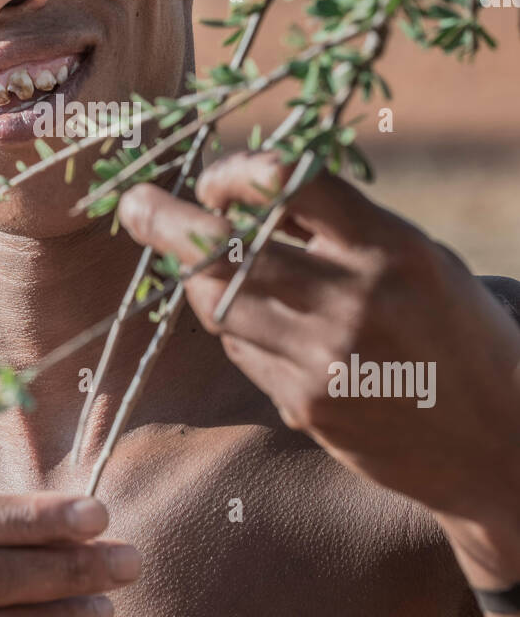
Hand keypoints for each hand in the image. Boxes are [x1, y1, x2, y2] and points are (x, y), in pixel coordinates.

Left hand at [118, 151, 519, 529]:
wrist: (499, 444)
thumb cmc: (459, 330)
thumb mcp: (420, 256)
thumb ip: (341, 227)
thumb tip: (250, 194)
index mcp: (391, 249)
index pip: (290, 182)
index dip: (237, 172)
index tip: (220, 178)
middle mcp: (352, 304)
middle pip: (224, 252)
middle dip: (164, 222)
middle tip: (133, 202)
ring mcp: (323, 362)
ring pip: (218, 305)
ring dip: (197, 275)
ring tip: (198, 257)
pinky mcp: (305, 407)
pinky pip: (242, 351)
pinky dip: (238, 326)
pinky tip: (263, 320)